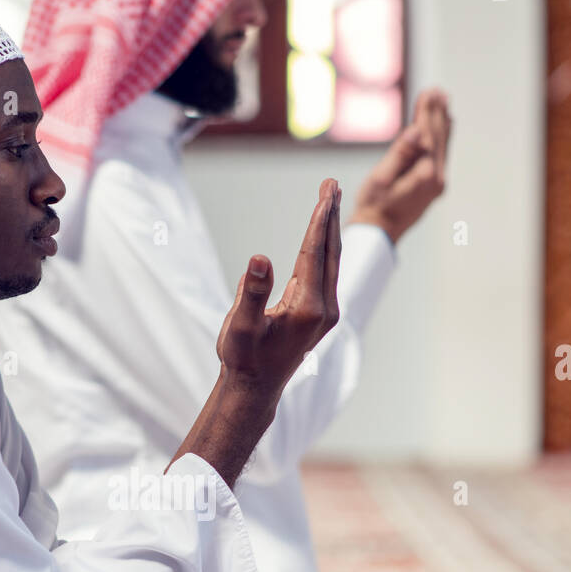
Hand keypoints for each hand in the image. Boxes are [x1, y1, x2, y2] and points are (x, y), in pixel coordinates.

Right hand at [217, 177, 341, 401]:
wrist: (255, 388)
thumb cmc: (243, 358)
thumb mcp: (239, 326)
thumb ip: (251, 292)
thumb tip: (259, 258)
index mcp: (307, 309)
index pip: (314, 254)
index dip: (318, 221)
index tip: (325, 192)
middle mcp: (324, 309)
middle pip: (330, 252)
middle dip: (329, 216)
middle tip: (331, 182)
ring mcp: (325, 313)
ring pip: (331, 261)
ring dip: (329, 228)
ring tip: (328, 198)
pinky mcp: (320, 314)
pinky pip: (325, 272)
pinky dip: (324, 247)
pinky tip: (322, 233)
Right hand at [350, 88, 451, 243]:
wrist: (378, 234)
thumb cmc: (374, 206)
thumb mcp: (381, 178)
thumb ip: (400, 153)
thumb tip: (417, 131)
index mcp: (424, 175)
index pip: (428, 135)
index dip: (427, 113)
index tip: (428, 92)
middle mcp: (436, 179)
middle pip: (438, 138)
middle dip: (437, 113)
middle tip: (437, 91)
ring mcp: (436, 184)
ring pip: (442, 145)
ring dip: (442, 123)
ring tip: (443, 101)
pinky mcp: (432, 186)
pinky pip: (440, 155)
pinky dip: (441, 137)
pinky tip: (443, 127)